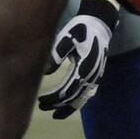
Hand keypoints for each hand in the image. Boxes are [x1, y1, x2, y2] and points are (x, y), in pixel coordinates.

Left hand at [38, 0, 119, 118]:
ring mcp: (95, 78)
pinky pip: (87, 95)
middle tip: (41, 106)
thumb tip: (46, 71)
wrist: (100, 24)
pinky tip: (69, 106)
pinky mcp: (96, 77)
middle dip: (56, 104)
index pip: (67, 90)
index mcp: (84, 68)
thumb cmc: (81, 29)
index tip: (40, 99)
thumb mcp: (68, 37)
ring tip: (54, 113)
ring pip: (81, 100)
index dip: (53, 98)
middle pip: (72, 97)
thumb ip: (57, 54)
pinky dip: (77, 103)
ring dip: (67, 107)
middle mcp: (91, 77)